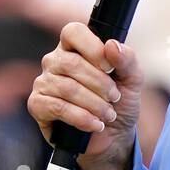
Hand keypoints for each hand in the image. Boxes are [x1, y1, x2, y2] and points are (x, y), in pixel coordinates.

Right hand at [28, 23, 142, 169]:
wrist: (113, 136)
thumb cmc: (119, 103)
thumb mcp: (132, 80)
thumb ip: (127, 60)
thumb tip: (111, 45)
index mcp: (75, 47)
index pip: (73, 32)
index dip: (92, 48)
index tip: (110, 68)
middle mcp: (55, 61)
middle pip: (72, 63)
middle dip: (100, 84)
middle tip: (115, 97)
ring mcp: (44, 82)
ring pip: (67, 88)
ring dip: (94, 104)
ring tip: (108, 114)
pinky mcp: (38, 105)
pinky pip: (57, 107)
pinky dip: (81, 118)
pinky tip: (95, 124)